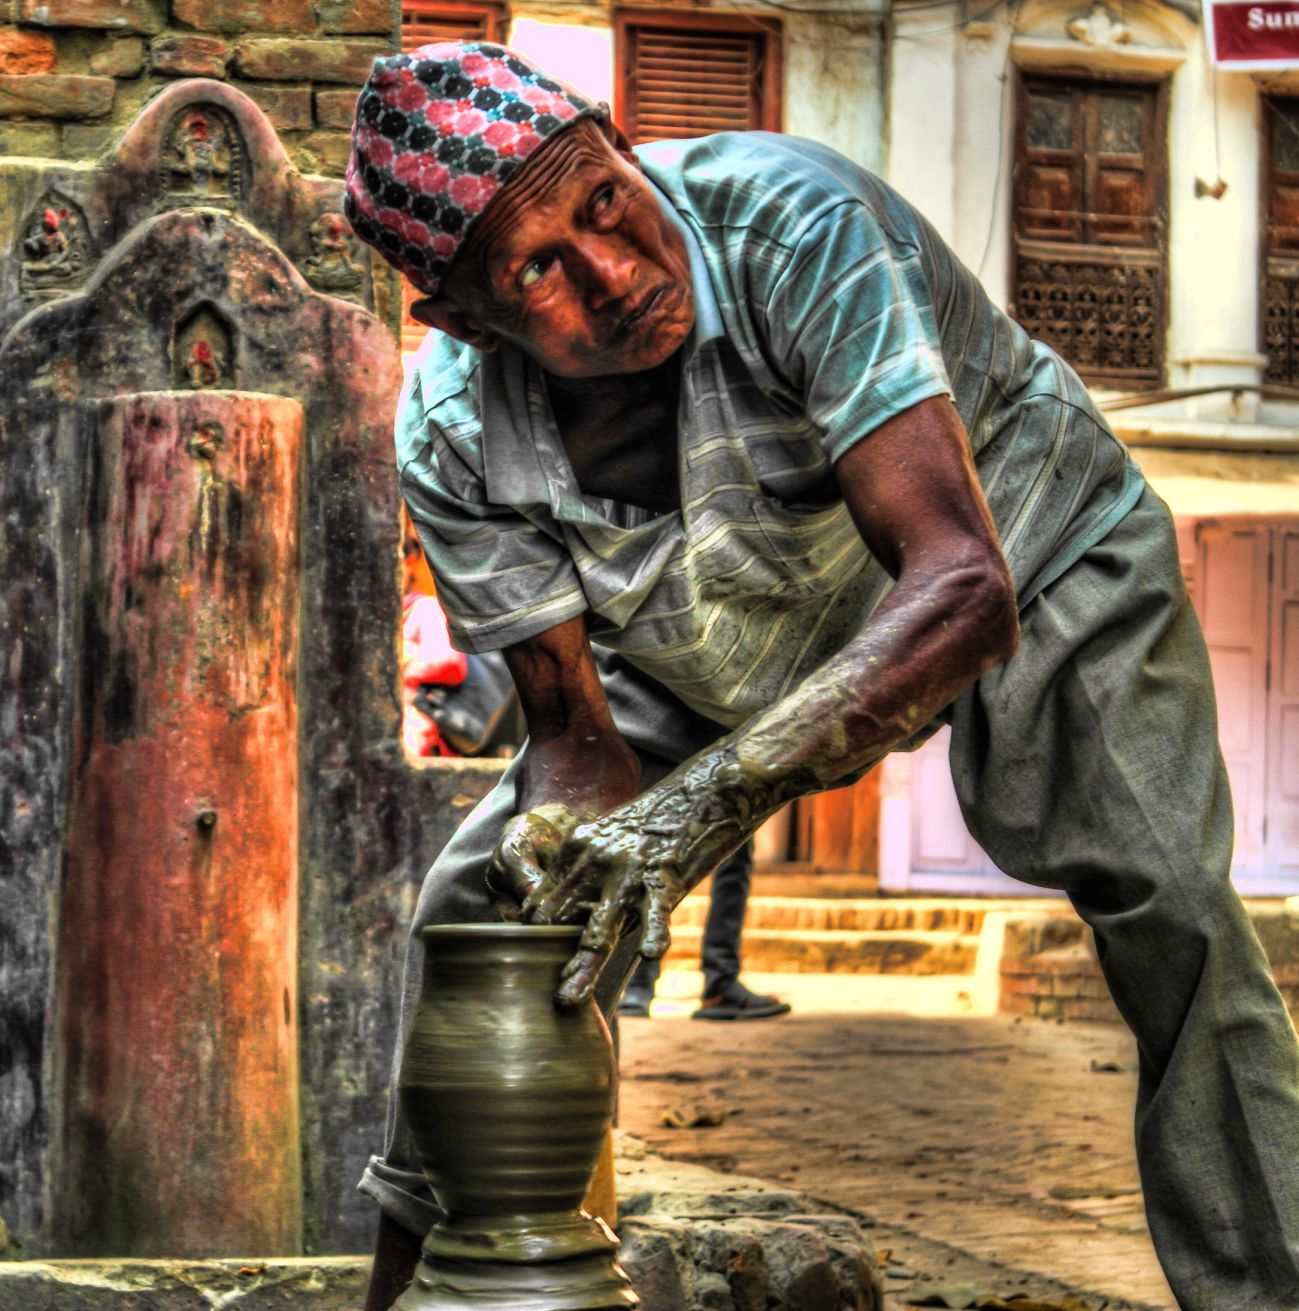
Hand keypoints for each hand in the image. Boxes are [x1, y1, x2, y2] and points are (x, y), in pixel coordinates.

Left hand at [491, 802, 685, 1005]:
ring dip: (580, 968)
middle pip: (556, 920)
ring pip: (596, 930)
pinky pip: (654, 913)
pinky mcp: (664, 877)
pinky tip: (650, 956)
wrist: (705, 791)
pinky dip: (653, 935)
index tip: (537, 958)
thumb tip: (580, 930)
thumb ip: (592, 880)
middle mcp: (594, 860)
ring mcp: (627, 871)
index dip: (536, 934)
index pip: (541, 902)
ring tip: (567, 999)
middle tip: (548, 993)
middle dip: (547, 957)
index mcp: (576, 848)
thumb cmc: (658, 824)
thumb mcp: (612, 842)